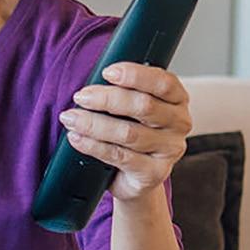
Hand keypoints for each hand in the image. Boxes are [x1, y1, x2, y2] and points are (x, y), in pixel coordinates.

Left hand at [58, 62, 191, 201]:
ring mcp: (169, 149)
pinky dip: (93, 145)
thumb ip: (120, 92)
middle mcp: (178, 123)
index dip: (135, 75)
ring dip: (94, 124)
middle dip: (107, 99)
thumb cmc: (129, 132)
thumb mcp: (129, 109)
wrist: (132, 177)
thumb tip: (91, 84)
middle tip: (81, 97)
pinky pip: (120, 156)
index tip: (107, 72)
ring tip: (70, 118)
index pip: (163, 82)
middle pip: (144, 106)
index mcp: (177, 100)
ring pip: (128, 133)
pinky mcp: (155, 172)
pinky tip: (77, 138)